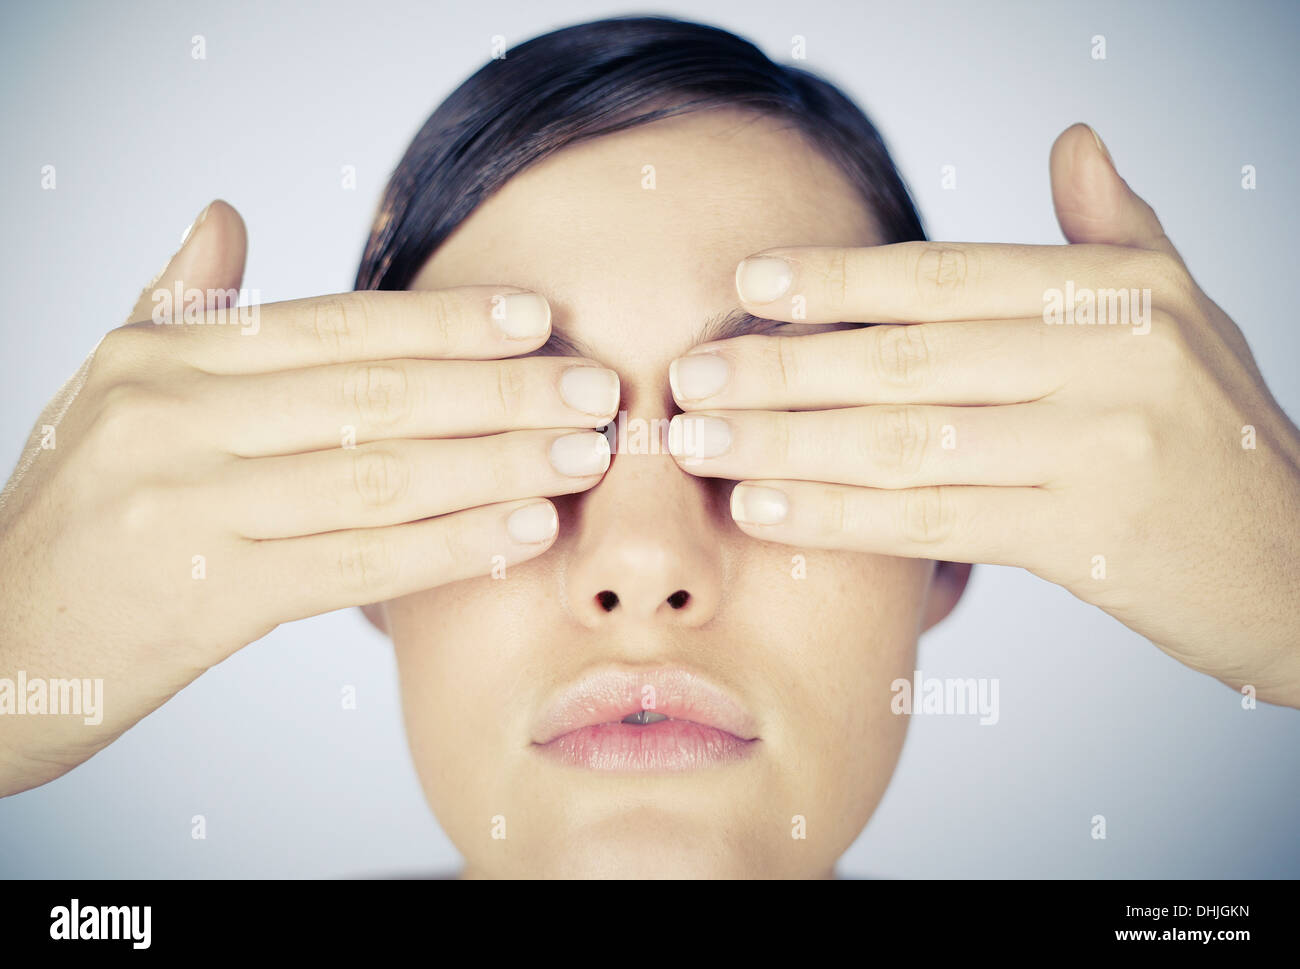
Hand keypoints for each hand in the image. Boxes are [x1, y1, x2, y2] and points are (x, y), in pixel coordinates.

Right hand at [0, 200, 616, 794]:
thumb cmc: (72, 510)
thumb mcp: (106, 388)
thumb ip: (182, 302)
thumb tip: (226, 210)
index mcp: (161, 358)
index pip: (336, 326)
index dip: (446, 321)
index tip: (536, 319)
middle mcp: (174, 418)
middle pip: (378, 395)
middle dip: (501, 391)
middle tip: (596, 388)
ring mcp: (191, 507)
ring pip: (382, 477)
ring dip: (499, 465)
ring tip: (581, 453)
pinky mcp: (210, 597)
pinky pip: (360, 563)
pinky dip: (451, 545)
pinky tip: (523, 530)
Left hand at [667, 124, 1299, 706]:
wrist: (1298, 563)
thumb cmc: (1217, 437)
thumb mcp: (1182, 315)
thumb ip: (1112, 229)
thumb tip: (1074, 137)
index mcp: (1118, 290)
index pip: (946, 275)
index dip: (839, 279)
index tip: (748, 285)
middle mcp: (1112, 354)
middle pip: (907, 356)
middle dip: (783, 368)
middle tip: (689, 377)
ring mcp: (1101, 445)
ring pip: (907, 438)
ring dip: (786, 441)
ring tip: (700, 441)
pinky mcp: (1088, 533)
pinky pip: (933, 519)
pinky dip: (840, 514)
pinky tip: (766, 506)